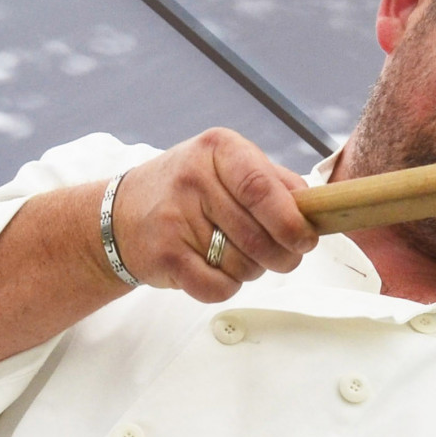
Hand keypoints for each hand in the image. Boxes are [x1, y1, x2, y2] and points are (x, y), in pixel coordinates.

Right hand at [108, 130, 314, 300]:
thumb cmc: (186, 192)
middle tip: (283, 258)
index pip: (262, 187)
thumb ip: (271, 182)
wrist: (121, 216)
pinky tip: (213, 270)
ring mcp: (175, 218)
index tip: (306, 239)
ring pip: (242, 265)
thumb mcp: (225, 167)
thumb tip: (314, 209)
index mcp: (218, 149)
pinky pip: (217, 287)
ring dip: (250, 271)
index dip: (290, 220)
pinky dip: (225, 287)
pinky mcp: (165, 256)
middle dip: (281, 256)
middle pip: (258, 236)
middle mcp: (193, 179)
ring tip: (233, 255)